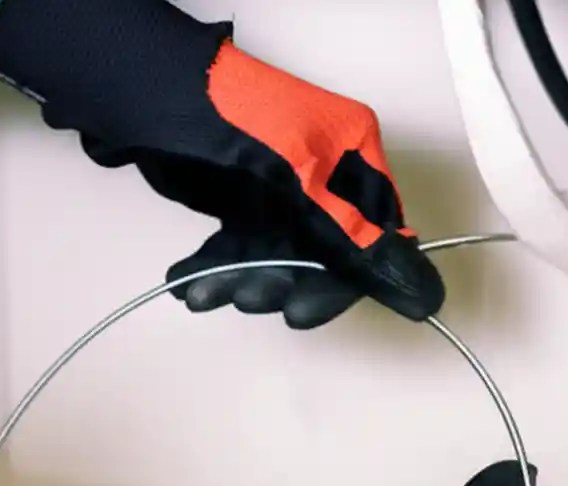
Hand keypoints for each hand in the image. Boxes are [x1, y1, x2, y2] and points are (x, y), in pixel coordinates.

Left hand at [0, 0, 443, 327]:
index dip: (344, 282)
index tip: (303, 311)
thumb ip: (356, 239)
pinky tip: (191, 284)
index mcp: (352, 155)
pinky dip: (217, 270)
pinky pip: (241, 248)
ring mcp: (281, 188)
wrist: (143, 92)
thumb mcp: (298, 178)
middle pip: (323, 254)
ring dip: (242, 282)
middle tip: (248, 297)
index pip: (373, 237)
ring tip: (204, 294)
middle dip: (282, 282)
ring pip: (278, 257)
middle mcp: (324, 173)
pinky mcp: (241, 200)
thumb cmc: (223, 117)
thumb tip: (424, 295)